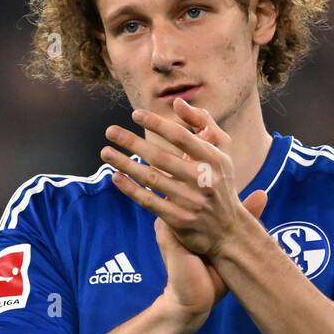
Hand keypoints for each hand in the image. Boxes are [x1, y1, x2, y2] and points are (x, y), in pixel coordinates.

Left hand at [101, 96, 266, 258]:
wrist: (228, 230)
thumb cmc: (220, 183)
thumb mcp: (222, 151)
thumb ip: (203, 123)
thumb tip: (177, 103)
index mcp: (213, 159)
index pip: (180, 136)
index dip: (156, 124)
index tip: (135, 114)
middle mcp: (203, 180)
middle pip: (161, 157)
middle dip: (132, 142)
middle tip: (110, 131)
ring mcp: (190, 201)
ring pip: (151, 179)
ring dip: (125, 164)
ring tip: (106, 152)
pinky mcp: (179, 220)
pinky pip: (150, 202)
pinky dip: (131, 189)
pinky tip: (116, 177)